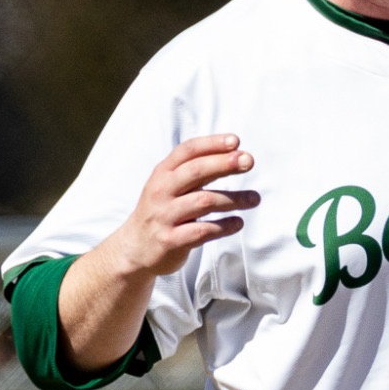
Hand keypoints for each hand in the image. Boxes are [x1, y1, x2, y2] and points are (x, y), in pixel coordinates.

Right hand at [103, 135, 258, 278]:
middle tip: (249, 161)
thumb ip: (196, 171)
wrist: (134, 249)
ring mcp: (164, 216)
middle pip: (196, 171)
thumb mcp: (170, 186)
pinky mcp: (170, 241)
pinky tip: (238, 223)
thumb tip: (235, 153)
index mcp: (162, 174)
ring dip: (234, 199)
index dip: (211, 144)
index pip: (187, 151)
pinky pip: (203, 231)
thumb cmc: (162, 211)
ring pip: (204, 201)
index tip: (236, 141)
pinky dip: (224, 226)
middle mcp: (161, 191)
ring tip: (254, 199)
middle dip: (224, 164)